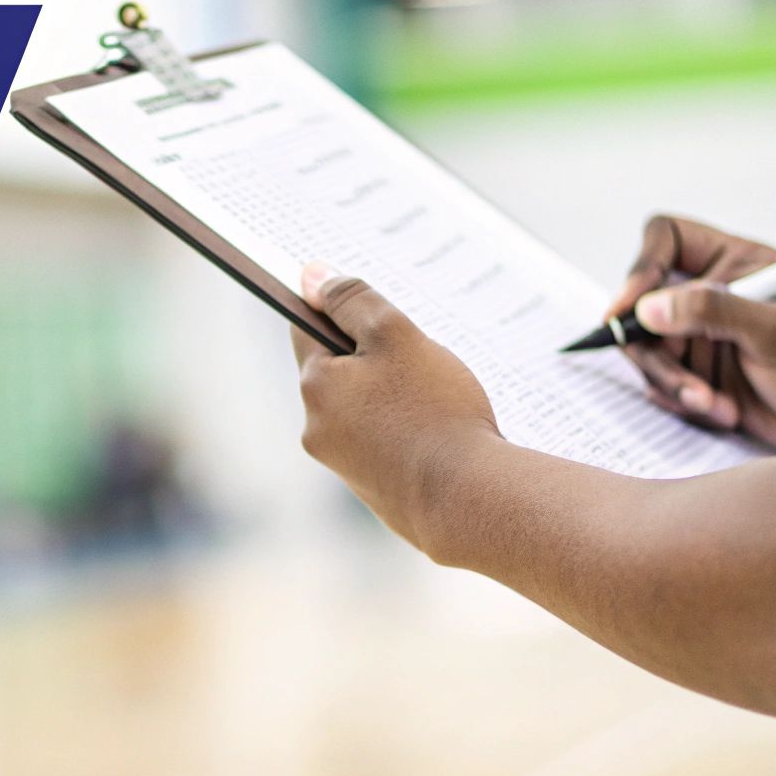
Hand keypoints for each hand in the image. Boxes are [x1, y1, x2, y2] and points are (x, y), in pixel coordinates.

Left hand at [291, 263, 498, 542]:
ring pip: (362, 408)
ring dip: (390, 395)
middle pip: (337, 371)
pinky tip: (438, 434)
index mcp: (316, 385)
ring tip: (435, 401)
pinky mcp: (373, 490)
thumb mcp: (395, 335)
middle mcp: (317, 428)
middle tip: (419, 360)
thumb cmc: (435, 411)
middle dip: (373, 358)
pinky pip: (382, 444)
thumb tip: (311, 276)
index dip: (339, 311)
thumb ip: (351, 300)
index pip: (307, 328)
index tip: (372, 310)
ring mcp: (343, 464)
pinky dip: (404, 432)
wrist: (467, 500)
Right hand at [610, 215, 775, 451]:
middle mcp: (708, 293)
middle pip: (642, 302)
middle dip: (657, 350)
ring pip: (645, 347)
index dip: (643, 267)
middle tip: (685, 382)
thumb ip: (714, 309)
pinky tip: (721, 410)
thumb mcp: (775, 332)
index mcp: (734, 263)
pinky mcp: (689, 370)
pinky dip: (681, 401)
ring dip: (673, 382)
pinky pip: (656, 380)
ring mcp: (695, 333)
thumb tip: (650, 307)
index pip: (667, 239)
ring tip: (713, 404)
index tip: (631, 309)